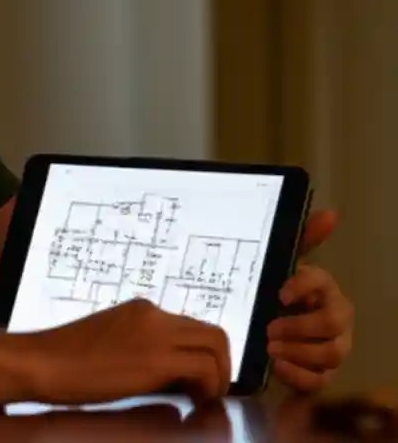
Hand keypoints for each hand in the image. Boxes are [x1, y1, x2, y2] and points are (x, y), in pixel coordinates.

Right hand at [22, 298, 231, 404]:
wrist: (40, 362)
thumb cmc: (62, 362)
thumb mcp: (108, 344)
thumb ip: (139, 348)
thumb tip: (170, 376)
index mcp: (141, 310)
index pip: (192, 327)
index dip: (202, 356)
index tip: (196, 382)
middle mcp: (153, 314)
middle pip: (214, 334)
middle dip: (221, 366)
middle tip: (210, 393)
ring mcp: (156, 334)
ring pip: (218, 347)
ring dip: (219, 378)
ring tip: (203, 402)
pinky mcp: (156, 359)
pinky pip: (206, 369)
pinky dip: (210, 389)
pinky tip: (194, 405)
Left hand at [268, 210, 353, 392]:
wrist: (258, 332)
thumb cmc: (272, 296)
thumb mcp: (276, 267)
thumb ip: (299, 242)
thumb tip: (330, 213)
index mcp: (322, 289)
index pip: (323, 282)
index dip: (304, 286)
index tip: (280, 293)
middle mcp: (335, 318)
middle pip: (333, 323)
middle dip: (301, 326)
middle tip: (269, 328)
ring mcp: (331, 347)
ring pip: (330, 353)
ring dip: (299, 351)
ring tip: (269, 347)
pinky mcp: (320, 374)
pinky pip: (320, 380)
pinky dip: (298, 375)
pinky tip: (277, 366)